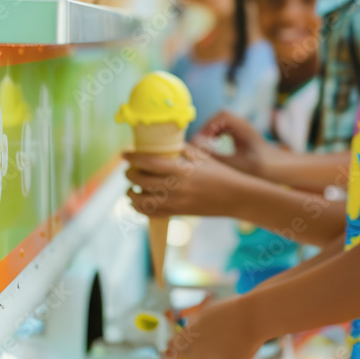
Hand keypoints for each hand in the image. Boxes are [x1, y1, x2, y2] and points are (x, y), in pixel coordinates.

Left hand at [124, 144, 251, 217]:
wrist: (235, 197)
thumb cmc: (219, 172)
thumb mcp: (201, 156)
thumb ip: (180, 149)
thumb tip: (160, 143)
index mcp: (181, 170)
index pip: (149, 162)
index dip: (133, 158)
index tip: (124, 153)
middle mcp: (176, 187)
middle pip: (141, 182)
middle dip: (129, 175)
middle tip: (128, 170)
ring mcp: (176, 203)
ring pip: (143, 202)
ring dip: (131, 194)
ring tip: (130, 188)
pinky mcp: (178, 214)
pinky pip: (152, 214)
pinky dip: (139, 209)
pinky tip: (136, 202)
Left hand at [162, 295, 262, 358]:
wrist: (252, 317)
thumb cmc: (230, 310)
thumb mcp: (206, 312)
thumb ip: (196, 326)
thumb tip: (193, 332)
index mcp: (187, 336)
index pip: (172, 348)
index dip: (171, 349)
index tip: (168, 351)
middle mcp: (195, 353)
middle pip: (194, 355)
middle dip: (203, 349)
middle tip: (218, 337)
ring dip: (216, 356)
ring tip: (232, 341)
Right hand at [193, 110, 273, 177]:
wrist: (278, 170)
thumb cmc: (260, 168)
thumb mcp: (236, 163)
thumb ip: (216, 153)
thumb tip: (196, 142)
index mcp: (244, 127)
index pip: (222, 115)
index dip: (208, 125)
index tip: (199, 140)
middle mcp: (243, 125)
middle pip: (220, 117)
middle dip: (207, 128)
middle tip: (198, 143)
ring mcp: (242, 129)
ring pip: (221, 122)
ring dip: (210, 131)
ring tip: (203, 146)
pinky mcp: (240, 135)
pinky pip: (224, 129)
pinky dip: (215, 136)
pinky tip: (212, 149)